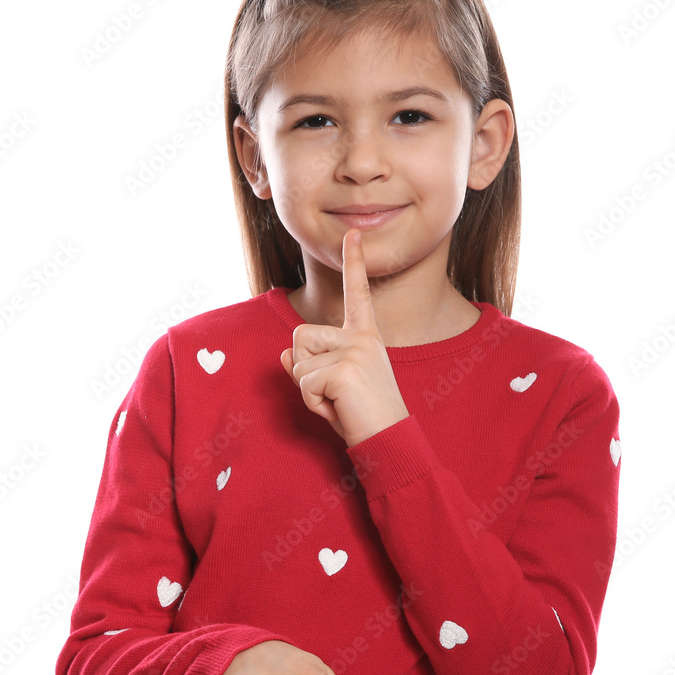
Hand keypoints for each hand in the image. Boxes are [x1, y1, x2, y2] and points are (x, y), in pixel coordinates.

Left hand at [280, 228, 409, 447]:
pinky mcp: (345, 369)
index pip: (357, 293)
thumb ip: (309, 367)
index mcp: (364, 336)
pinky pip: (304, 382)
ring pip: (299, 360)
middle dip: (304, 367)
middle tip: (334, 392)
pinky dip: (312, 402)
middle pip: (300, 334)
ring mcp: (355, 350)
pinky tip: (339, 408)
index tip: (353, 233)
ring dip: (308, 388)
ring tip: (338, 401)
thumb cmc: (362, 416)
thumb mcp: (331, 387)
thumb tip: (286, 353)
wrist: (389, 441)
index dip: (354, 262)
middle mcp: (361, 337)